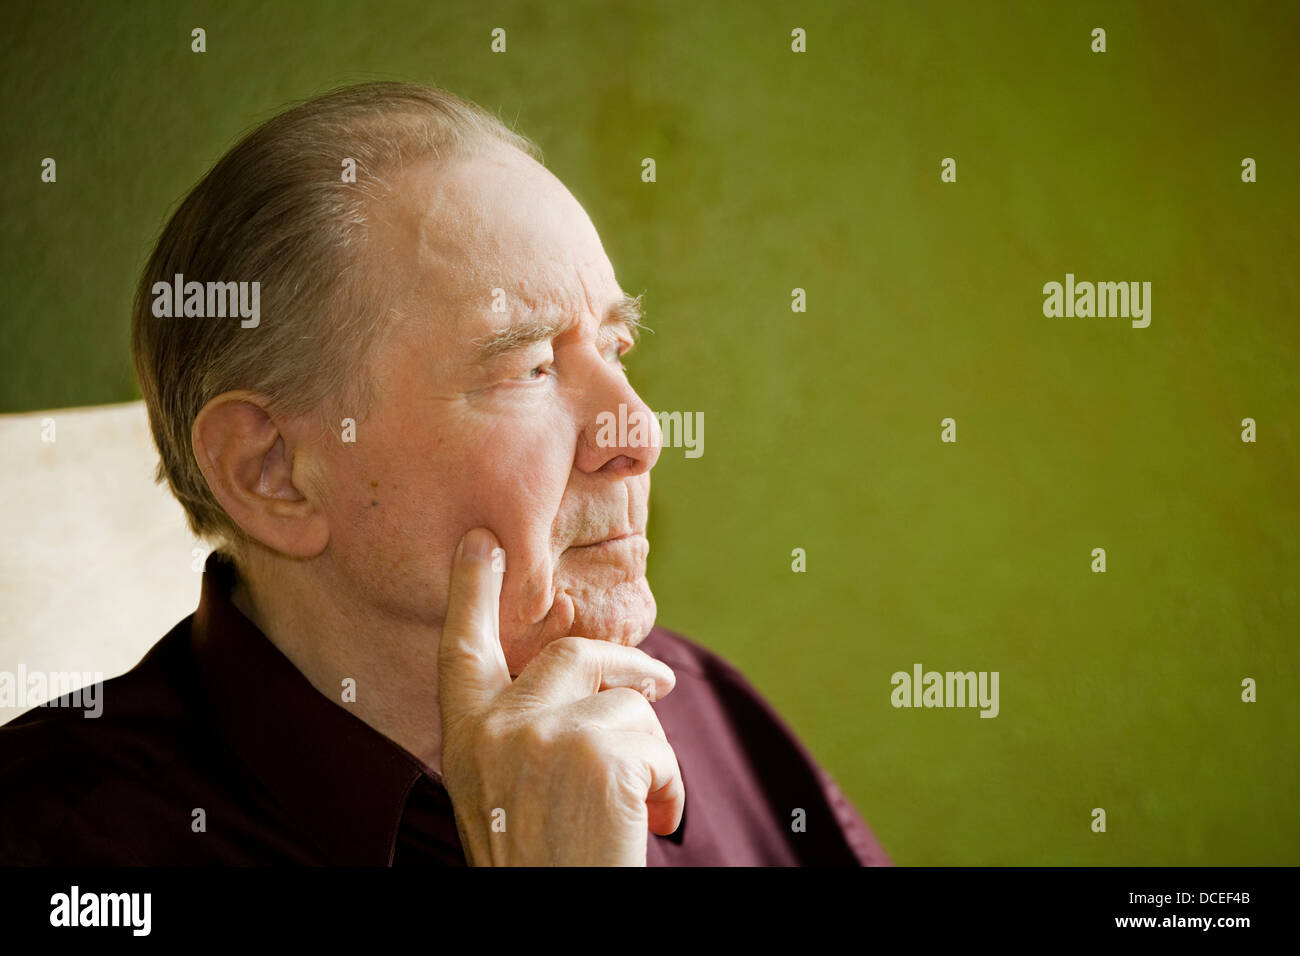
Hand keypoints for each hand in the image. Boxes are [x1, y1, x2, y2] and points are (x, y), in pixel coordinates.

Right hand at [437, 527, 684, 864]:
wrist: (559, 922)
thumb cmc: (542, 863)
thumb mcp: (507, 794)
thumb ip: (523, 734)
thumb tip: (585, 684)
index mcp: (464, 737)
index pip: (462, 648)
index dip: (472, 591)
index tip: (483, 541)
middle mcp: (494, 727)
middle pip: (575, 654)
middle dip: (628, 667)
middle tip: (661, 682)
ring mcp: (543, 733)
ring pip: (627, 700)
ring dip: (652, 752)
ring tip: (647, 808)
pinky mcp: (595, 749)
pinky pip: (655, 737)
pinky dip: (668, 783)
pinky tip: (654, 822)